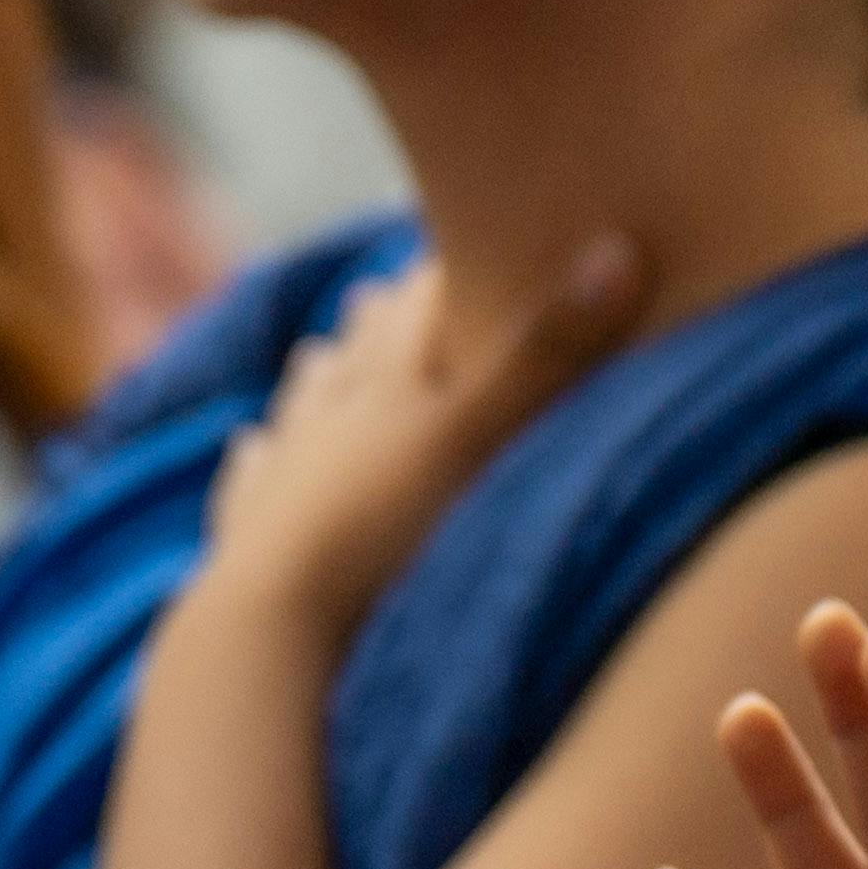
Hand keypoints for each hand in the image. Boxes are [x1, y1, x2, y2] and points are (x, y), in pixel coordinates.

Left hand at [196, 236, 642, 631]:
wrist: (272, 621)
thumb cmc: (382, 523)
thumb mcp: (479, 438)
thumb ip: (544, 359)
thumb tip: (619, 250)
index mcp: (387, 379)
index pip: (418, 304)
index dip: (440, 274)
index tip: (458, 247)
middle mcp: (328, 410)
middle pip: (358, 347)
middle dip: (379, 318)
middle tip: (385, 288)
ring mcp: (282, 468)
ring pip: (301, 403)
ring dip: (318, 376)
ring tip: (322, 354)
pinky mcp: (248, 529)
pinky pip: (249, 479)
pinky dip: (257, 460)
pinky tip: (251, 449)